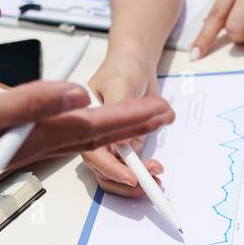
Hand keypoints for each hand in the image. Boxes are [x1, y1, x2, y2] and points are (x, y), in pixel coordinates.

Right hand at [0, 80, 173, 207]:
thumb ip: (27, 104)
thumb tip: (78, 95)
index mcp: (27, 137)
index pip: (91, 126)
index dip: (130, 117)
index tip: (164, 108)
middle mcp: (24, 145)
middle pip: (89, 132)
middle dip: (129, 123)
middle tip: (165, 112)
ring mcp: (7, 144)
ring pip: (69, 135)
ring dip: (104, 126)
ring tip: (134, 119)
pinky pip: (44, 132)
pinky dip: (68, 124)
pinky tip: (69, 121)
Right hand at [83, 51, 166, 196]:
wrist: (136, 63)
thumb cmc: (121, 67)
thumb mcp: (120, 84)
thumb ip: (119, 111)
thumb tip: (122, 142)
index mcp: (85, 123)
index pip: (95, 156)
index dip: (112, 170)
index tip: (132, 178)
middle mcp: (96, 138)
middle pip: (106, 172)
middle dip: (128, 181)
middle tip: (152, 180)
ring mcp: (113, 144)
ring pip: (121, 173)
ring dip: (140, 178)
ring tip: (158, 174)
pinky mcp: (128, 145)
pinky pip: (136, 164)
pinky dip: (147, 167)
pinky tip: (158, 164)